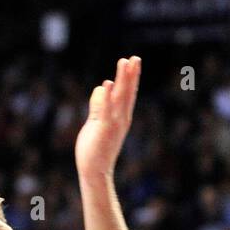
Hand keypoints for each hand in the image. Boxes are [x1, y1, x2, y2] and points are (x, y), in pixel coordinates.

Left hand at [74, 56, 140, 180]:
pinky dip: (108, 96)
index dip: (130, 78)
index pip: (127, 94)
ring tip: (125, 62)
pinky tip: (108, 83)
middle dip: (131, 75)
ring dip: (123, 80)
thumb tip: (103, 86)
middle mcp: (121, 118)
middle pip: (127, 93)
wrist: (94, 171)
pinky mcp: (104, 128)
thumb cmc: (94, 149)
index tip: (132, 62)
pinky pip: (106, 109)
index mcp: (120, 117)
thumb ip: (99, 105)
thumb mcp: (96, 122)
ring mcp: (114, 123)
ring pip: (120, 97)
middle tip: (135, 58)